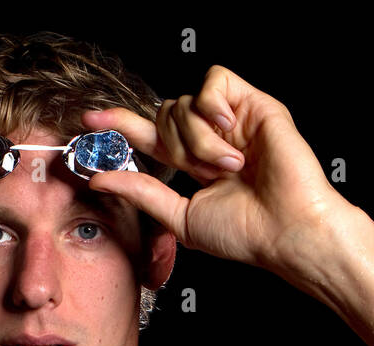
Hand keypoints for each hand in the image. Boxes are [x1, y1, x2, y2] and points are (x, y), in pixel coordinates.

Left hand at [83, 66, 353, 276]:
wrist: (285, 230)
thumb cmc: (245, 233)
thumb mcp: (180, 216)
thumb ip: (141, 193)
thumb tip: (100, 179)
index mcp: (195, 163)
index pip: (150, 135)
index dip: (119, 125)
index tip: (88, 122)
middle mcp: (212, 138)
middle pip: (164, 113)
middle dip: (172, 144)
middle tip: (201, 172)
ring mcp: (233, 120)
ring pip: (185, 103)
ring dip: (198, 140)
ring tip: (229, 166)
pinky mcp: (254, 104)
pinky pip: (213, 83)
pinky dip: (214, 109)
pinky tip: (232, 133)